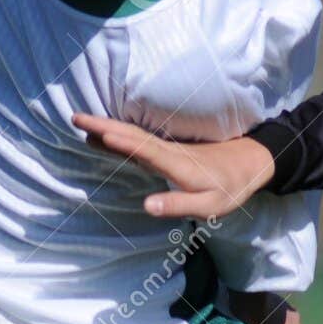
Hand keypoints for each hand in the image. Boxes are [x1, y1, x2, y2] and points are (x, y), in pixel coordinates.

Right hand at [73, 114, 273, 220]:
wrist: (247, 164)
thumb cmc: (228, 189)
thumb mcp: (209, 206)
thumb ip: (179, 205)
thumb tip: (147, 205)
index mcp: (179, 165)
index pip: (149, 151)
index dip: (127, 144)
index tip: (103, 134)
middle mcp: (169, 152)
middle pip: (133, 136)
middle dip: (104, 126)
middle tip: (75, 118)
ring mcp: (166, 148)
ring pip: (133, 135)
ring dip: (107, 126)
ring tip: (81, 122)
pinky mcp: (166, 150)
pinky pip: (137, 139)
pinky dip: (119, 134)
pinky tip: (105, 133)